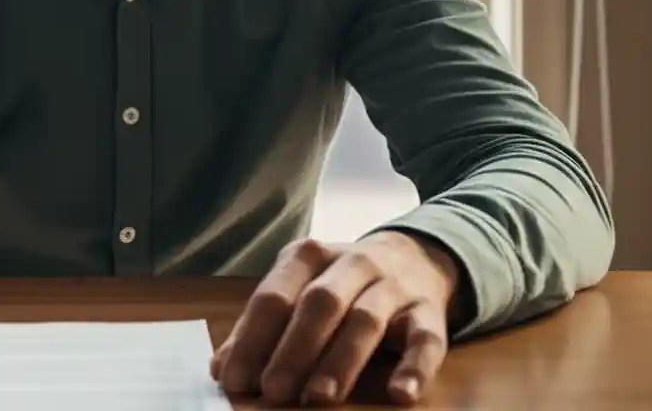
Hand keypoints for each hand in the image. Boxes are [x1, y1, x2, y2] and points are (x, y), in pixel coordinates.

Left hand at [211, 232, 459, 406]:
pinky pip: (426, 339)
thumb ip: (261, 329)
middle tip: (274, 391)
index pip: (275, 295)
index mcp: (308, 256)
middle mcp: (352, 263)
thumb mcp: (297, 291)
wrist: (414, 256)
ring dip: (341, 360)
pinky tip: (400, 394)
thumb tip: (222, 369)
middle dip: (294, 349)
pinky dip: (415, 367)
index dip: (253, 339)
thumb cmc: (340, 283)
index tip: (235, 380)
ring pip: (366, 320)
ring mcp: (393, 285)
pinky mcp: (430, 311)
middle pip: (319, 303)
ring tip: (319, 397)